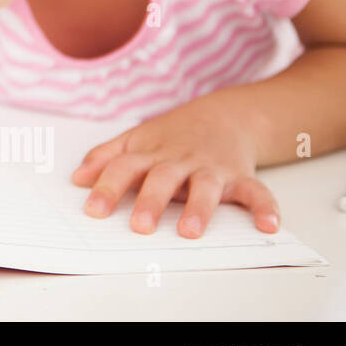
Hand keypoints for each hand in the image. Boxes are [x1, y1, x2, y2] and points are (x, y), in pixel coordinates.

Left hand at [70, 92, 279, 237]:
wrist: (225, 115)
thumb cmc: (172, 135)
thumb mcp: (136, 139)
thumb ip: (106, 157)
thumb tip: (76, 179)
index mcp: (151, 153)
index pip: (124, 167)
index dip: (107, 187)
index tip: (92, 210)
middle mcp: (180, 160)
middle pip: (163, 178)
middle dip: (151, 201)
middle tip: (139, 226)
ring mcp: (212, 168)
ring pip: (206, 186)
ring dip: (199, 208)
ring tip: (189, 231)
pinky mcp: (242, 176)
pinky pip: (257, 191)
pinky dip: (266, 207)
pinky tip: (268, 226)